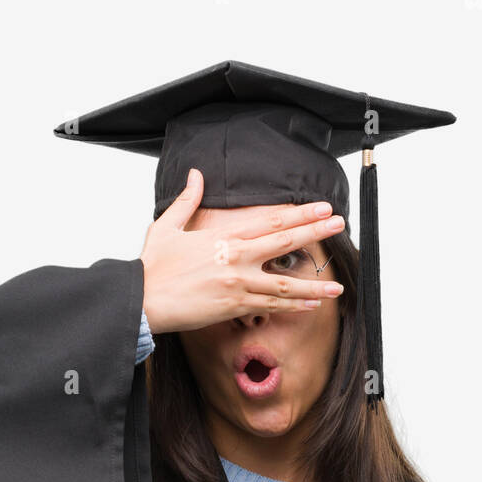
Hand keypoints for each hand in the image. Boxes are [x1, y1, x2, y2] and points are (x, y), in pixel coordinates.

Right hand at [138, 167, 344, 333]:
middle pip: (284, 242)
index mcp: (223, 237)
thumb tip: (196, 174)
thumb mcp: (167, 226)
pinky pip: (269, 307)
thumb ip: (187, 200)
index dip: (299, 212)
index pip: (269, 220)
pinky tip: (311, 305)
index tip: (321, 207)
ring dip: (313, 285)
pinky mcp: (233, 308)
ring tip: (337, 286)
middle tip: (340, 224)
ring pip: (283, 284)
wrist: (141, 300)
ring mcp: (237, 285)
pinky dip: (292, 306)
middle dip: (315, 232)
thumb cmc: (152, 266)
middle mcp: (235, 259)